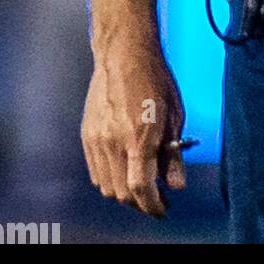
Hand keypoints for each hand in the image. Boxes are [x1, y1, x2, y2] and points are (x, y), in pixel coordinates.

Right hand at [81, 38, 187, 216]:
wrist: (123, 53)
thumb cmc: (155, 78)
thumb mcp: (175, 115)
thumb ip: (173, 154)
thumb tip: (176, 185)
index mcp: (139, 136)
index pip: (141, 188)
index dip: (153, 206)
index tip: (164, 210)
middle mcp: (113, 141)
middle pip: (122, 193)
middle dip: (141, 203)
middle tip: (157, 200)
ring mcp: (96, 139)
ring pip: (106, 186)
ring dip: (124, 193)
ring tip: (142, 186)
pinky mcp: (87, 135)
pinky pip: (96, 171)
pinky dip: (110, 179)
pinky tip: (125, 170)